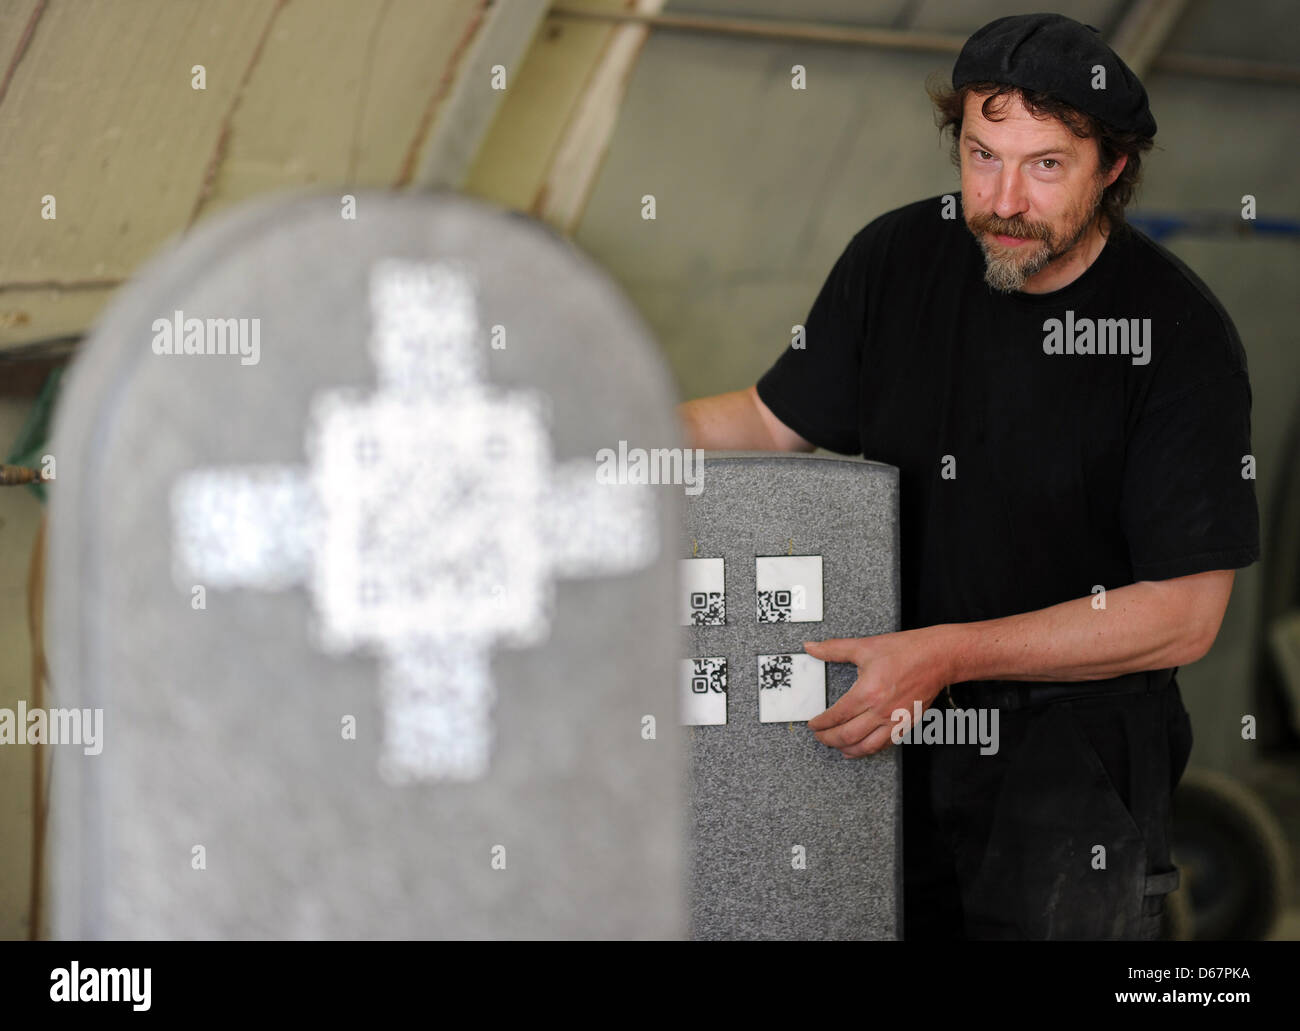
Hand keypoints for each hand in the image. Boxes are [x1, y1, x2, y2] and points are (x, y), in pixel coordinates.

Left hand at [803, 627, 954, 756]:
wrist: (939, 657)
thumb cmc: (906, 650)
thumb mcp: (865, 646)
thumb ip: (834, 649)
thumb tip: (811, 647)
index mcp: (868, 692)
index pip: (836, 716)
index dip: (820, 724)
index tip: (813, 724)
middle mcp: (881, 711)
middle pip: (847, 736)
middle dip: (828, 739)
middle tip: (819, 737)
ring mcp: (896, 720)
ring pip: (866, 747)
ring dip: (847, 750)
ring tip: (836, 746)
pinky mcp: (907, 724)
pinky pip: (885, 744)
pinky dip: (869, 749)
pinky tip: (861, 748)